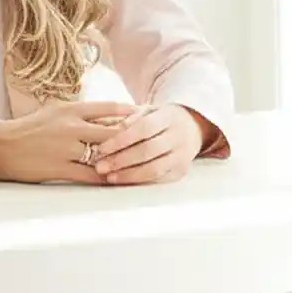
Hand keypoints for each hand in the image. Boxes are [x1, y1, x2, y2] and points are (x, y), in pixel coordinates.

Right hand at [0, 100, 136, 183]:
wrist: (3, 146)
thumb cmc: (30, 127)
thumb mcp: (55, 111)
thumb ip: (80, 112)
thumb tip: (108, 114)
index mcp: (70, 110)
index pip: (107, 108)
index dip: (129, 111)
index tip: (147, 113)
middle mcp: (71, 127)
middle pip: (111, 130)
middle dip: (133, 135)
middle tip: (151, 138)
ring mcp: (66, 148)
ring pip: (104, 154)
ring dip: (123, 158)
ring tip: (142, 160)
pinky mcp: (60, 168)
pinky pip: (90, 175)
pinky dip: (107, 177)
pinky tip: (119, 179)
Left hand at [93, 104, 207, 184]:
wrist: (191, 128)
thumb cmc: (160, 119)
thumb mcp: (148, 111)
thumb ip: (129, 118)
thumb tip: (106, 130)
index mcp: (169, 117)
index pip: (143, 129)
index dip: (121, 140)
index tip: (101, 149)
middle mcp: (179, 136)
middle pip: (148, 150)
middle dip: (121, 160)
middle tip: (100, 166)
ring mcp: (182, 156)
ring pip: (154, 169)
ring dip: (128, 175)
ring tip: (108, 177)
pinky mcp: (181, 171)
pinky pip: (158, 179)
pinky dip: (139, 181)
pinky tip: (123, 180)